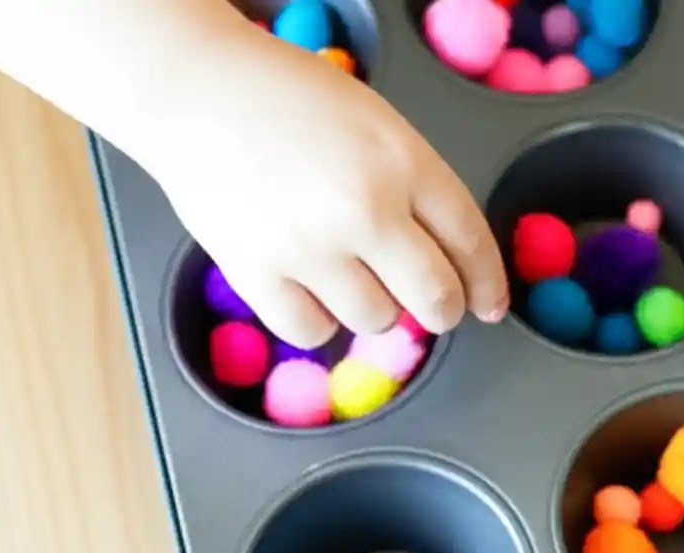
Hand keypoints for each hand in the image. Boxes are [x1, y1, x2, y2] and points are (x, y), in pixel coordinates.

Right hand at [135, 27, 508, 347]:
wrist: (195, 89)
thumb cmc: (287, 99)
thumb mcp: (377, 124)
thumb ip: (415, 187)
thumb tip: (446, 263)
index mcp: (404, 162)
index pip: (470, 241)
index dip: (486, 283)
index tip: (488, 304)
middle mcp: (366, 209)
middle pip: (435, 297)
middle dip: (442, 309)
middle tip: (432, 307)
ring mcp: (311, 247)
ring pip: (378, 320)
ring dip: (375, 308)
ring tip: (349, 272)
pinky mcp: (258, 274)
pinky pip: (314, 332)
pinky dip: (319, 319)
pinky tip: (310, 289)